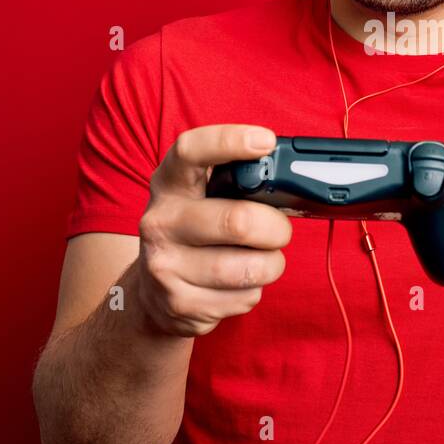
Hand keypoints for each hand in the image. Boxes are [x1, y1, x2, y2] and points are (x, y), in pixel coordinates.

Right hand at [135, 124, 292, 336]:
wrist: (152, 293)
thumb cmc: (196, 233)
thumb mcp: (202, 199)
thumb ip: (236, 184)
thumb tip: (291, 181)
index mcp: (169, 184)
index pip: (192, 151)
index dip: (230, 140)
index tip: (265, 141)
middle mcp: (160, 221)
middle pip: (238, 221)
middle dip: (275, 228)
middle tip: (280, 231)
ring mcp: (164, 265)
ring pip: (248, 267)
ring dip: (270, 264)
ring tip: (261, 259)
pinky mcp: (179, 304)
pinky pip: (243, 297)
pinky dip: (254, 291)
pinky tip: (237, 284)